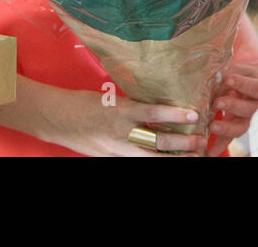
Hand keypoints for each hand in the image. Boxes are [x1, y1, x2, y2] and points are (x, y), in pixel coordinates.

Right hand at [49, 87, 207, 156]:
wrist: (57, 119)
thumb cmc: (84, 102)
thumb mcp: (111, 98)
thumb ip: (134, 105)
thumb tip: (159, 106)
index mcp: (120, 111)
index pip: (152, 112)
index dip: (175, 114)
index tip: (194, 115)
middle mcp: (120, 132)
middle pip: (156, 140)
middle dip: (181, 143)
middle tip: (201, 141)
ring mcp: (116, 148)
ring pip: (150, 156)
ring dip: (173, 157)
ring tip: (192, 156)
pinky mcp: (111, 157)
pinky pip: (137, 160)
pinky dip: (154, 159)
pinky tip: (167, 158)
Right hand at [207, 61, 257, 155]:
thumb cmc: (247, 104)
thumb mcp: (237, 120)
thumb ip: (225, 134)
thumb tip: (209, 154)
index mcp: (252, 119)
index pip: (240, 128)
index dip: (227, 129)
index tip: (212, 127)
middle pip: (248, 108)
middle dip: (232, 105)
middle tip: (216, 104)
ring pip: (250, 86)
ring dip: (235, 85)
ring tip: (222, 84)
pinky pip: (243, 70)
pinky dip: (230, 72)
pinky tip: (220, 75)